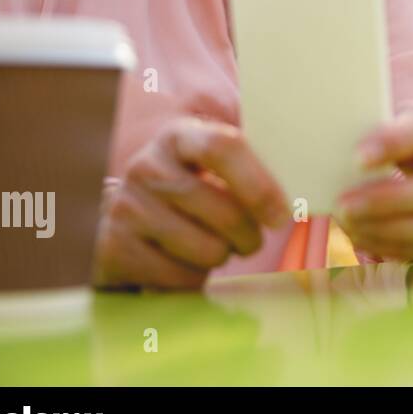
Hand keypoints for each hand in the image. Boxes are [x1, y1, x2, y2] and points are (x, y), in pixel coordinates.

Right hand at [94, 119, 288, 289]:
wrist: (127, 219)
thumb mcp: (214, 166)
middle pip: (224, 211)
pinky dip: (193, 277)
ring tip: (211, 245)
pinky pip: (180, 277)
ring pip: (208, 250)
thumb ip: (252, 166)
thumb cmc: (192, 189)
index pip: (223, 147)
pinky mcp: (114, 248)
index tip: (280, 216)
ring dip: (221, 256)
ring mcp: (126, 207)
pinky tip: (182, 260)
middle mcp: (147, 166)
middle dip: (249, 235)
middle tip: (250, 239)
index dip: (259, 185)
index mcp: (180, 136)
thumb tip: (299, 185)